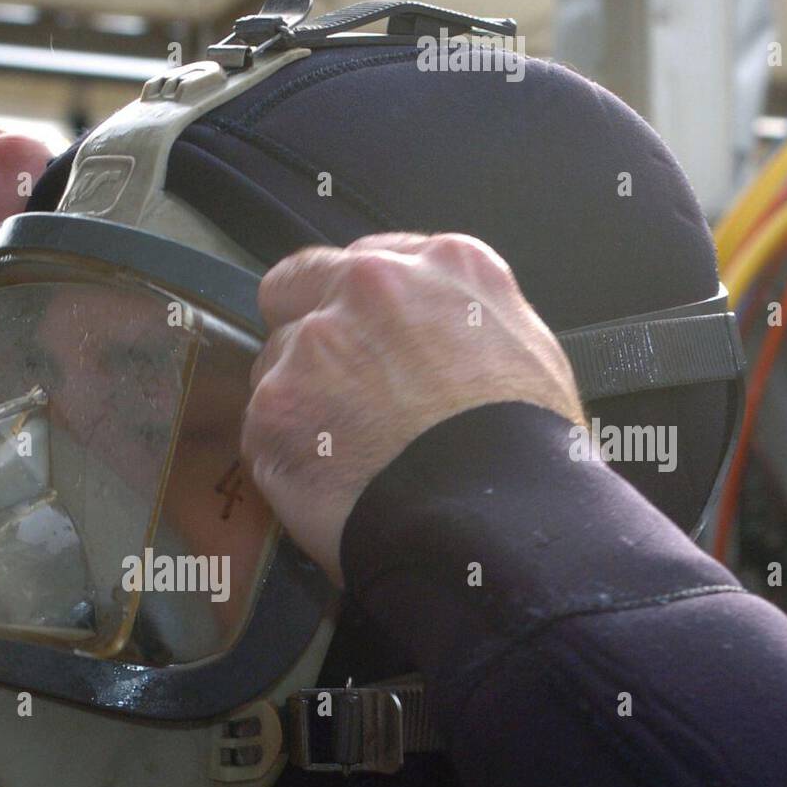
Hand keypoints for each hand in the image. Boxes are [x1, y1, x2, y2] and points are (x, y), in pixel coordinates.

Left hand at [241, 232, 583, 584]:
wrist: (497, 524)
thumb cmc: (526, 456)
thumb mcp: (526, 352)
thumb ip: (460, 319)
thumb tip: (432, 336)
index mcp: (441, 266)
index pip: (361, 262)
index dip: (352, 308)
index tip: (358, 342)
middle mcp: (368, 287)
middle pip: (296, 295)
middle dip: (305, 336)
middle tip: (332, 397)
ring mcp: (313, 345)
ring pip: (274, 365)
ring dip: (295, 403)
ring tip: (343, 458)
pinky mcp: (274, 408)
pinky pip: (260, 427)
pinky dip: (283, 458)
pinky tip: (327, 485)